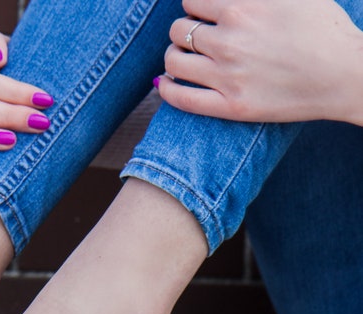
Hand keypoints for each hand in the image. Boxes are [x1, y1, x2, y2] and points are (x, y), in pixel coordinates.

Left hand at [157, 0, 362, 124]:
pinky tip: (166, 83)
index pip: (192, 1)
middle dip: (184, 30)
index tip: (204, 15)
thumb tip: (224, 0)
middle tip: (196, 38)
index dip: (195, 8)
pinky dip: (166, 89)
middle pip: (178, 30)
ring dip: (173, 56)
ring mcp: (226, 75)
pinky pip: (180, 98)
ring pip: (173, 61)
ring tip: (183, 58)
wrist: (346, 73)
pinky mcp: (230, 106)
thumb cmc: (323, 29)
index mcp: (241, 7)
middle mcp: (228, 41)